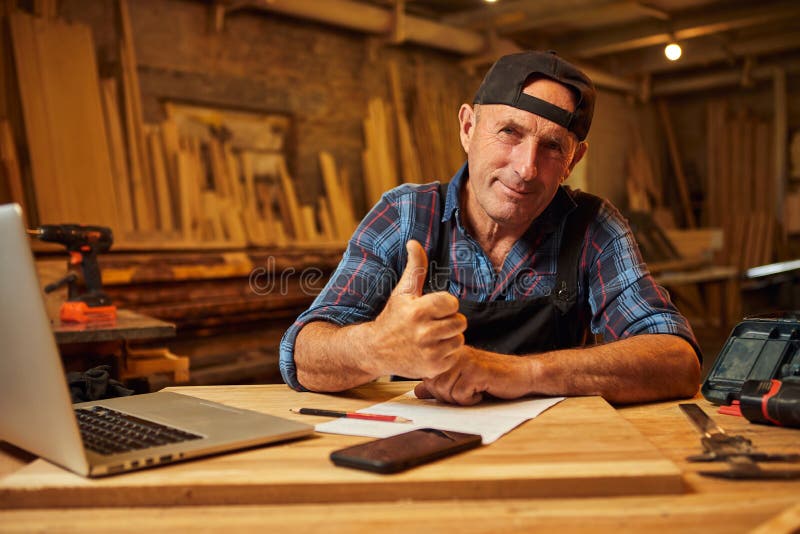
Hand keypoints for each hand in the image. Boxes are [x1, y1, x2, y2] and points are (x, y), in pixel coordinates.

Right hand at [369, 240, 465, 378]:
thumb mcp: (402, 292)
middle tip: (434, 323)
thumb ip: (415, 267)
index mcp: (418, 311)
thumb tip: (414, 242)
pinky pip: (454, 356)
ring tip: (432, 337)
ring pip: (459, 339)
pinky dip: (446, 354)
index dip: (445, 304)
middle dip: (449, 321)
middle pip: (460, 322)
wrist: (375, 350)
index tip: (433, 308)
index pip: (452, 303)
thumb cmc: (393, 317)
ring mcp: (429, 353)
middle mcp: (424, 333)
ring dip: (449, 337)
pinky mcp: (433, 368)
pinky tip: (431, 350)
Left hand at [414, 348, 528, 405]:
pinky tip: (484, 390)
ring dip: (462, 399)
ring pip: (446, 391)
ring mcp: (466, 361)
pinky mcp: (477, 371)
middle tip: (468, 392)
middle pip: (434, 386)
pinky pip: (461, 394)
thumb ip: (440, 384)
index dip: (439, 392)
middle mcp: (455, 355)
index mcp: (450, 356)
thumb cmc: (493, 378)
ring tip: (476, 390)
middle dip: (449, 397)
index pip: (427, 379)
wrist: (522, 374)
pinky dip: (472, 400)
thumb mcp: (463, 381)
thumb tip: (417, 391)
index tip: (456, 390)